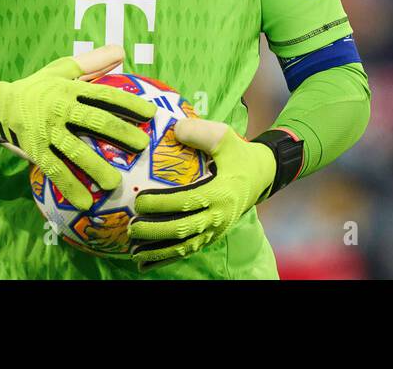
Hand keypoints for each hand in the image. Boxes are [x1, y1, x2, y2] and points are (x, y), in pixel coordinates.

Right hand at [0, 45, 157, 210]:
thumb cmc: (39, 86)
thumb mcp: (62, 69)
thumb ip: (92, 63)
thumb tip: (122, 52)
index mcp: (70, 89)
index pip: (104, 95)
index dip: (128, 103)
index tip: (151, 114)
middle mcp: (60, 109)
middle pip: (94, 120)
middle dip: (120, 133)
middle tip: (142, 146)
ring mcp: (48, 132)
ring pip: (75, 150)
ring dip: (95, 167)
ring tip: (115, 183)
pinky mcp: (36, 150)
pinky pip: (55, 170)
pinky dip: (69, 186)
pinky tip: (85, 202)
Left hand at [129, 117, 276, 269]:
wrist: (261, 176)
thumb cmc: (238, 155)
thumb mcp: (226, 137)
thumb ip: (202, 132)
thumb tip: (175, 129)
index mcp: (221, 193)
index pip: (186, 202)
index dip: (161, 204)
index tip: (139, 200)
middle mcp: (219, 217)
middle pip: (182, 230)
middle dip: (154, 231)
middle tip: (131, 227)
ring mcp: (216, 230)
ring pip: (183, 247)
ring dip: (157, 251)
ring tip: (133, 250)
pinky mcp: (212, 237)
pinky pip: (187, 251)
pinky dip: (166, 259)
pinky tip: (145, 263)